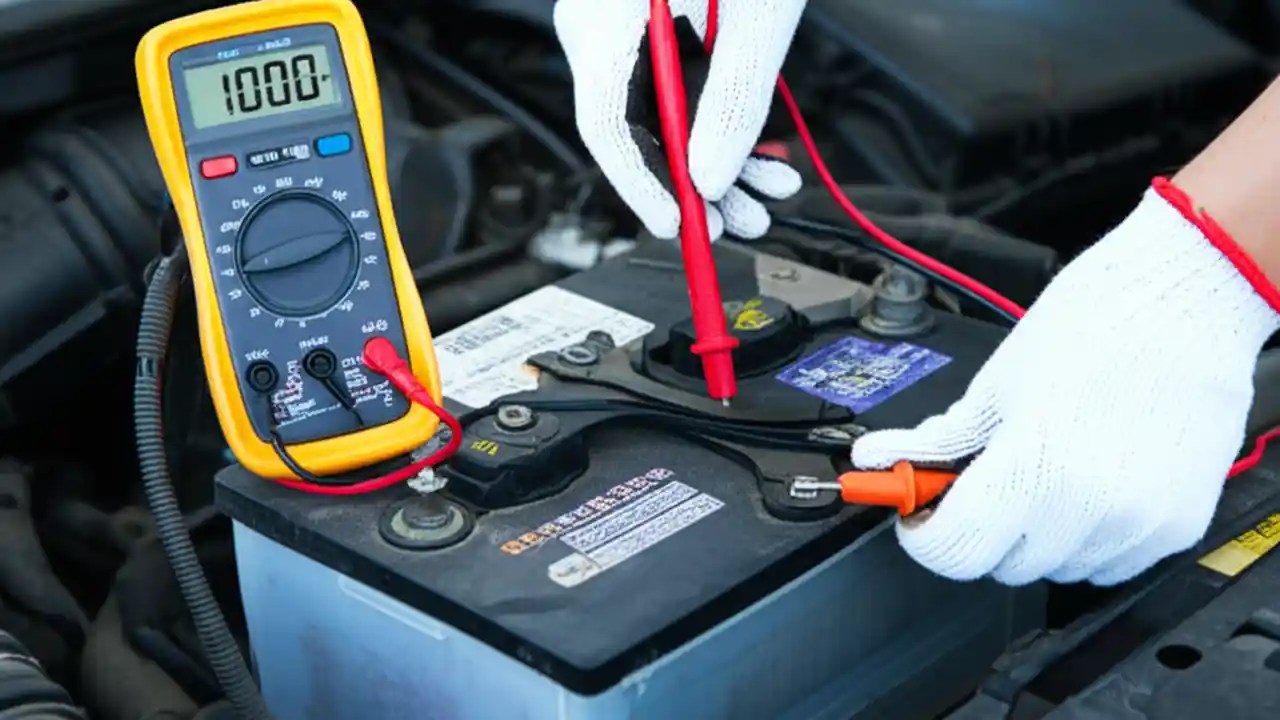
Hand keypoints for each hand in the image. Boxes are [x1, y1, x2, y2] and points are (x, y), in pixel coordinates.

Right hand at [554, 0, 805, 239]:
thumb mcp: (756, 15)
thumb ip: (733, 102)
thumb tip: (708, 178)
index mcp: (604, 20)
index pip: (606, 127)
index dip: (643, 187)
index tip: (681, 225)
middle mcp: (602, 28)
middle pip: (638, 131)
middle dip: (700, 184)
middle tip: (746, 220)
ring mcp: (624, 29)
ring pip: (663, 119)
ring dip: (719, 161)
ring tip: (769, 192)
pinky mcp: (655, 28)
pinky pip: (675, 92)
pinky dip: (718, 123)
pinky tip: (760, 156)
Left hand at [851, 181, 1279, 585]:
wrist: (1187, 302)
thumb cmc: (1097, 324)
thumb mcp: (997, 383)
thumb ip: (937, 439)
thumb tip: (878, 460)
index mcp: (1034, 470)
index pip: (953, 552)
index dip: (924, 534)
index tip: (921, 512)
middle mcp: (1090, 510)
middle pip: (1002, 566)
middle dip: (980, 529)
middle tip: (982, 480)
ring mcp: (1139, 525)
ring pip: (1056, 570)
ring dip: (1035, 538)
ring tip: (1044, 472)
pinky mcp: (1177, 527)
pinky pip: (1110, 564)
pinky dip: (1088, 539)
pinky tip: (1088, 486)